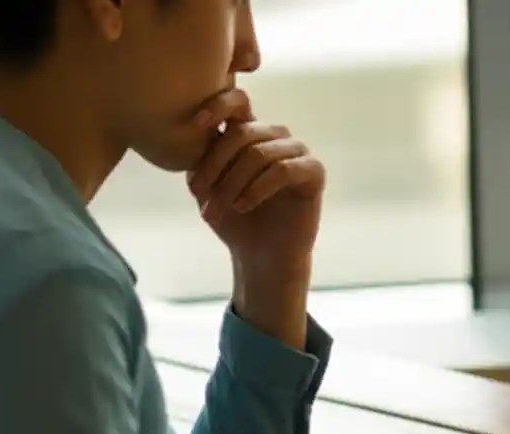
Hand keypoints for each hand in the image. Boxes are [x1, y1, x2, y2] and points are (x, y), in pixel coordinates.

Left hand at [187, 89, 325, 348]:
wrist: (261, 257)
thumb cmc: (233, 219)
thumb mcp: (206, 184)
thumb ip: (200, 155)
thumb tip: (195, 132)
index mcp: (249, 131)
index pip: (238, 100)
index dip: (217, 104)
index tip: (196, 124)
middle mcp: (275, 136)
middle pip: (242, 132)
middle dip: (215, 164)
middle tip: (198, 193)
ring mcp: (297, 151)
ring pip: (259, 152)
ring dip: (233, 181)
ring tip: (220, 207)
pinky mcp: (314, 172)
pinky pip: (283, 170)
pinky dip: (257, 189)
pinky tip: (243, 206)